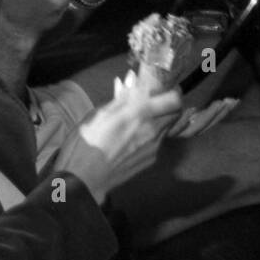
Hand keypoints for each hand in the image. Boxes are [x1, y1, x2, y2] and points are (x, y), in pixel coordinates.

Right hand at [55, 73, 181, 204]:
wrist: (84, 179)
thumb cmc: (86, 143)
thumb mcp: (99, 114)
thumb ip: (121, 97)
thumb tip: (132, 80)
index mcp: (139, 113)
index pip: (174, 99)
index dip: (171, 93)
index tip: (161, 91)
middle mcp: (153, 129)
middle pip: (175, 113)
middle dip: (167, 106)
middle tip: (151, 104)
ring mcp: (154, 147)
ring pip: (167, 127)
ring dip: (159, 120)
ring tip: (138, 122)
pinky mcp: (151, 160)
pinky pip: (158, 141)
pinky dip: (152, 136)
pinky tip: (133, 139)